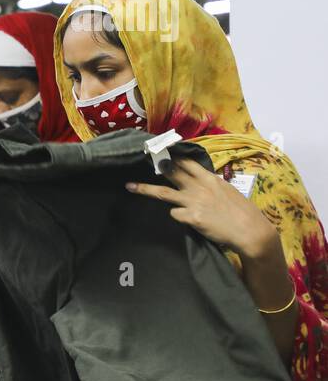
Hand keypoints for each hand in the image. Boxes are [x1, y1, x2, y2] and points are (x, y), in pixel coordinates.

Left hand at [126, 157, 278, 258]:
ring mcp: (193, 202)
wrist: (250, 231)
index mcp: (210, 179)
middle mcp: (199, 187)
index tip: (160, 149)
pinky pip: (175, 214)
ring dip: (144, 188)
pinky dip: (177, 215)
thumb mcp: (227, 191)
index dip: (172, 155)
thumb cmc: (242, 211)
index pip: (187, 163)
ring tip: (130, 186)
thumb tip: (200, 180)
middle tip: (142, 158)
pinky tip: (188, 220)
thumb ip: (211, 185)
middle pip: (171, 172)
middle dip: (155, 164)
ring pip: (163, 192)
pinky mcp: (191, 217)